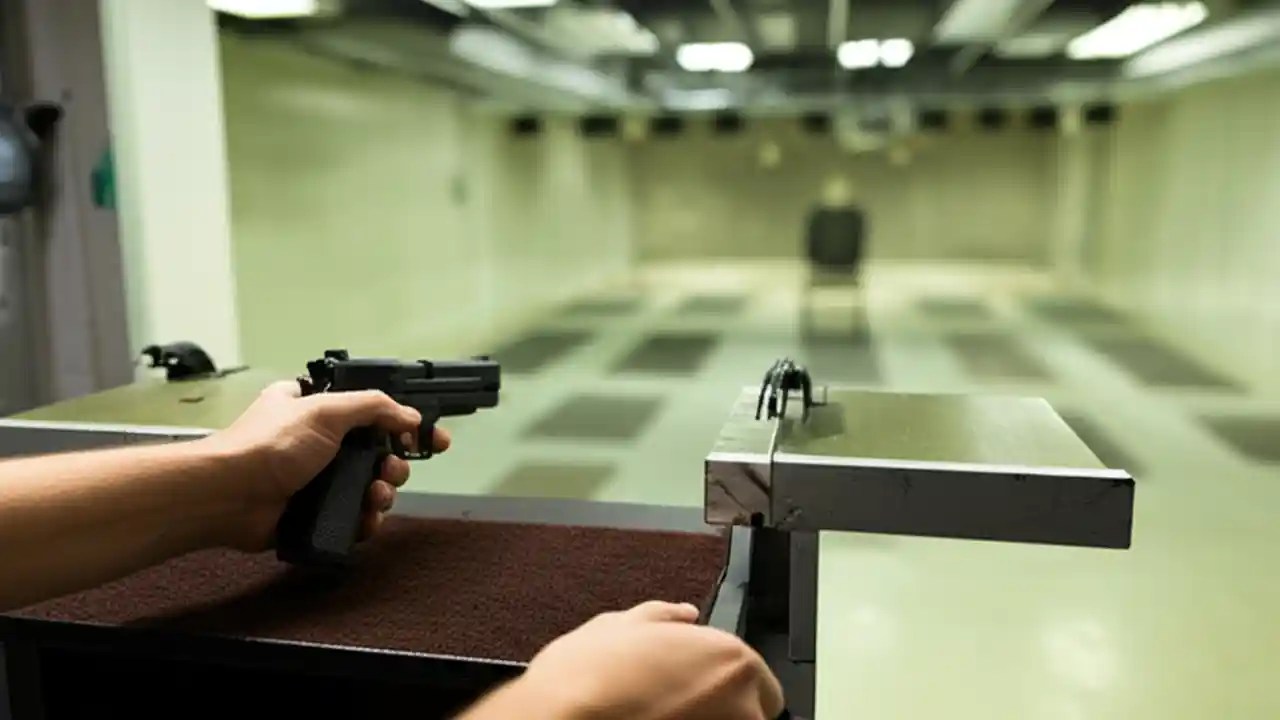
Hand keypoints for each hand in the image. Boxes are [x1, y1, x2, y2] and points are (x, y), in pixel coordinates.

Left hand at [200, 380, 449, 551]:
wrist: (229, 498)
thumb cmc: (269, 445)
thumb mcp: (325, 410)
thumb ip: (374, 407)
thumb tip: (411, 417)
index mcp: (315, 408)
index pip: (368, 411)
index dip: (400, 423)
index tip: (428, 437)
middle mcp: (318, 443)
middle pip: (375, 453)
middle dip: (393, 464)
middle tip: (393, 470)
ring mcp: (315, 480)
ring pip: (367, 487)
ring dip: (382, 493)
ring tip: (376, 497)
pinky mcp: (313, 513)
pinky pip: (352, 517)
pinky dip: (365, 520)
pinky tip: (366, 520)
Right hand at [464, 601, 783, 719]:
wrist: (557, 719)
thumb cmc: (587, 676)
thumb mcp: (622, 625)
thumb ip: (665, 616)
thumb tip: (683, 613)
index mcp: (730, 661)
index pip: (761, 684)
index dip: (727, 684)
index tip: (700, 688)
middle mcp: (740, 706)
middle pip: (751, 714)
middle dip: (720, 708)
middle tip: (674, 704)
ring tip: (660, 716)